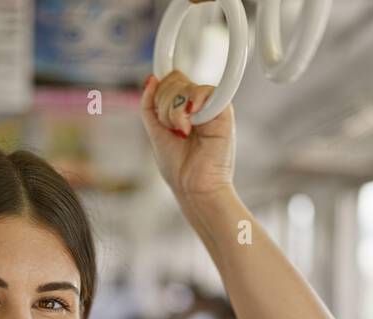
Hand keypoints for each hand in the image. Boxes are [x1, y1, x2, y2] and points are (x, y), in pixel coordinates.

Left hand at [139, 70, 235, 200]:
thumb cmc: (178, 166)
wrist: (194, 185)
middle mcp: (198, 103)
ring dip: (174, 113)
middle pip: (173, 81)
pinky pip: (204, 90)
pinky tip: (192, 126)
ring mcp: (210, 105)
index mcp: (183, 107)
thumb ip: (149, 105)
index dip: (159, 95)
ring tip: (184, 133)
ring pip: (185, 86)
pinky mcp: (223, 109)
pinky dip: (190, 107)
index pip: (168, 82)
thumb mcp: (155, 130)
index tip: (162, 119)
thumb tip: (150, 78)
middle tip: (174, 131)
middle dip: (164, 108)